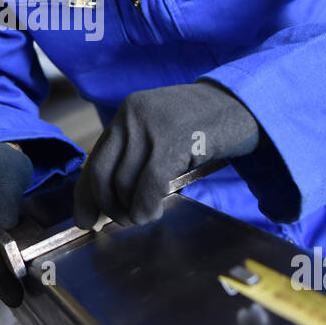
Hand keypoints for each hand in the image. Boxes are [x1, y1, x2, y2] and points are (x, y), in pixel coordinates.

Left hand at [73, 80, 259, 228]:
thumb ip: (136, 154)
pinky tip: (154, 211)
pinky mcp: (173, 139)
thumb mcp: (160, 131)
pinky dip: (147, 206)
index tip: (84, 220)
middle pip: (102, 174)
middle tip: (124, 220)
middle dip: (109, 206)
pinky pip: (150, 185)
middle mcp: (132, 116)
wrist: (241, 104)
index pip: (93, 159)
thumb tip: (112, 200)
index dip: (85, 195)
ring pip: (125, 184)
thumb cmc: (203, 125)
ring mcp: (152, 126)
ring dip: (133, 210)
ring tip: (147, 215)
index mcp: (126, 114)